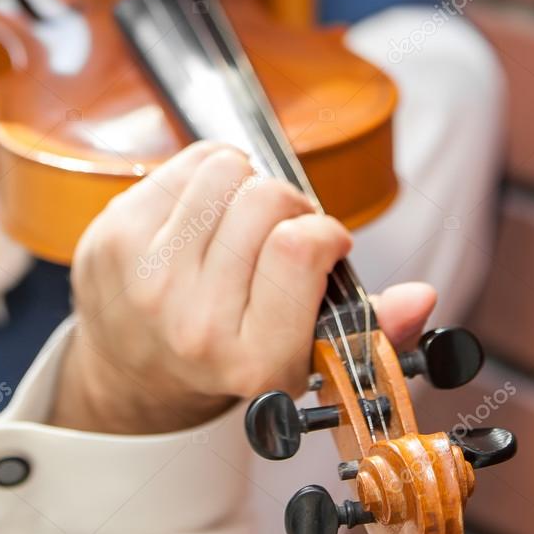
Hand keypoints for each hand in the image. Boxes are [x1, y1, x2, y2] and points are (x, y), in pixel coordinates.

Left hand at [50, 142, 436, 433]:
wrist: (133, 371)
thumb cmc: (225, 355)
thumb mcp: (299, 358)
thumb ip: (369, 328)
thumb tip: (422, 295)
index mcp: (251, 359)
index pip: (301, 245)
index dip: (322, 230)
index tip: (319, 243)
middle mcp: (192, 322)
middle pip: (265, 198)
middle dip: (285, 203)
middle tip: (274, 231)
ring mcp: (143, 277)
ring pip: (225, 168)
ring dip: (245, 183)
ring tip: (236, 221)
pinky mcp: (111, 237)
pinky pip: (184, 162)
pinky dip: (204, 176)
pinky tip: (199, 216)